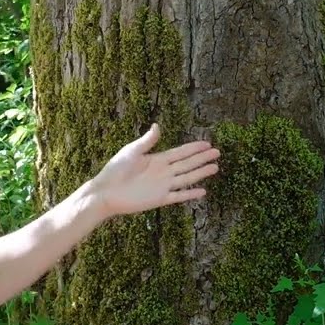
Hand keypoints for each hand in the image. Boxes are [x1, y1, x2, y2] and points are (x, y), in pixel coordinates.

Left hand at [85, 123, 219, 217]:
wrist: (106, 191)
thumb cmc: (115, 170)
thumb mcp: (131, 151)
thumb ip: (147, 141)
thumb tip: (157, 125)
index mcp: (157, 159)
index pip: (180, 152)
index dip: (194, 148)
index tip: (207, 143)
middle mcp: (163, 172)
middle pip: (188, 164)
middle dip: (202, 158)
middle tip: (218, 152)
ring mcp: (163, 186)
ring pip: (187, 178)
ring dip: (201, 173)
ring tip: (215, 167)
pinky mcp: (159, 199)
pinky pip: (178, 196)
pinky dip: (190, 194)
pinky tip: (202, 191)